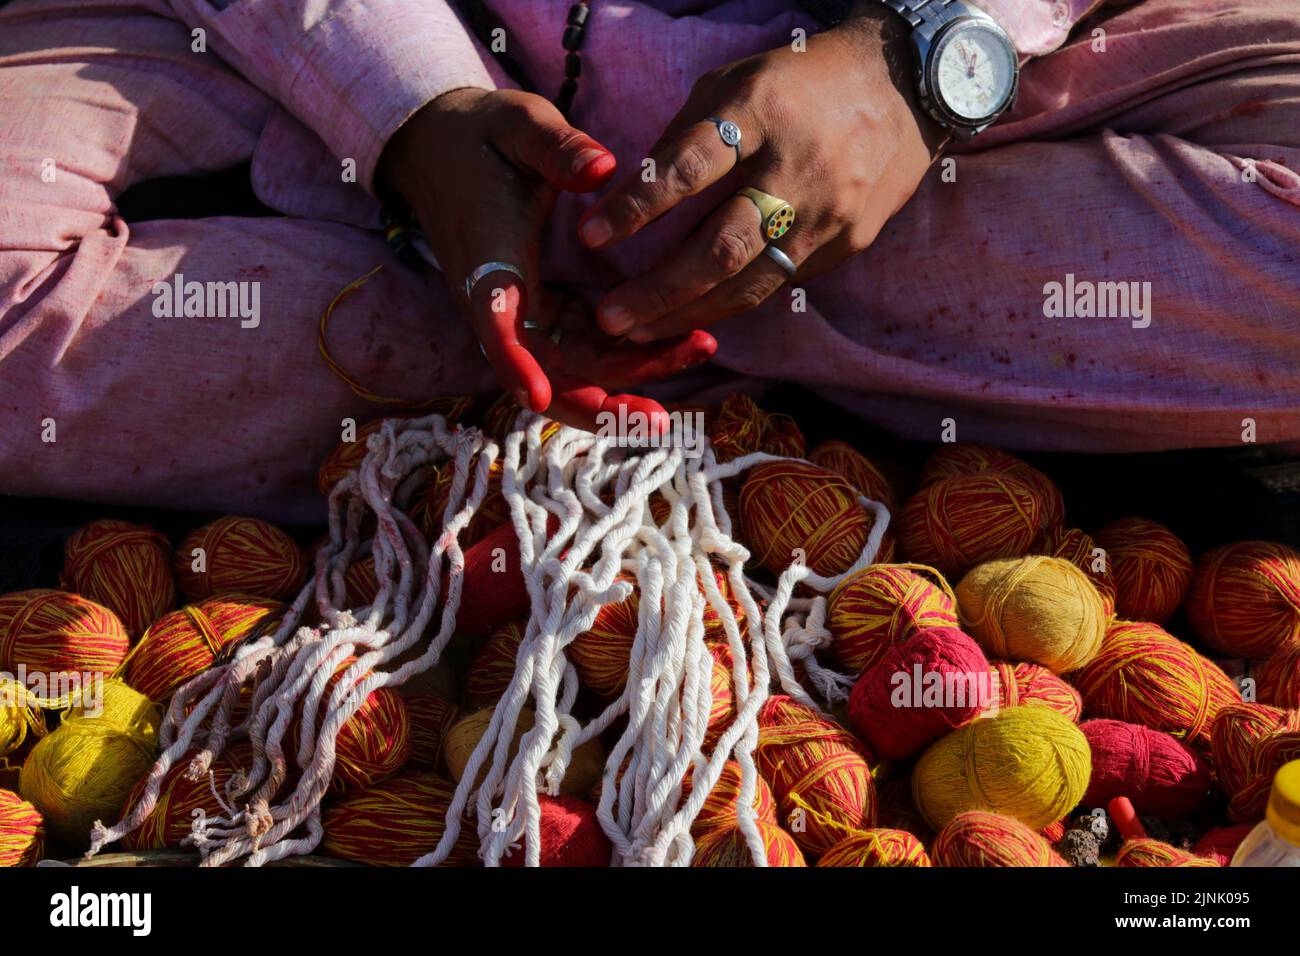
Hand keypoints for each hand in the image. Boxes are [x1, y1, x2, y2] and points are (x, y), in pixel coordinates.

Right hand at [379, 88, 713, 429]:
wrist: (446, 147)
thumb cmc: (480, 137)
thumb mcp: (518, 126)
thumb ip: (557, 149)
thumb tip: (602, 165)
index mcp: (489, 264)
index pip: (496, 325)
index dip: (514, 362)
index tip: (537, 395)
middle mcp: (504, 305)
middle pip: (546, 374)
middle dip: (601, 403)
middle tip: (660, 419)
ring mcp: (527, 314)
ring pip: (576, 370)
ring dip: (632, 379)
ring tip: (700, 352)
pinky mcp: (548, 311)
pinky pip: (588, 349)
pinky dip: (631, 357)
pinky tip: (683, 344)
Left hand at [577, 7, 946, 342]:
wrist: (904, 87)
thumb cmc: (800, 82)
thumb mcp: (734, 82)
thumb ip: (684, 139)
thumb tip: (632, 200)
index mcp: (759, 112)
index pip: (689, 168)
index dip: (636, 207)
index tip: (590, 238)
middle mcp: (797, 167)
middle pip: (721, 245)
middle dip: (659, 289)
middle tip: (608, 317)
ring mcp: (827, 212)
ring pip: (750, 281)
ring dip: (688, 313)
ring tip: (639, 333)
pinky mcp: (846, 243)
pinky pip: (778, 282)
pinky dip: (731, 303)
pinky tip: (693, 317)